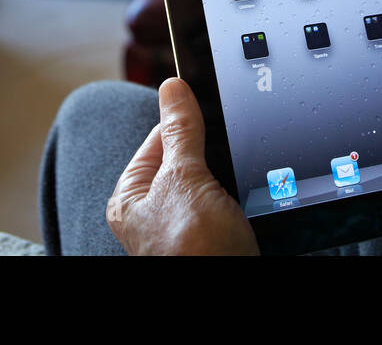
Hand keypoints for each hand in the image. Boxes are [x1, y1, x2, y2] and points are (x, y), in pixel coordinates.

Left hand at [108, 77, 259, 254]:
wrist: (232, 293)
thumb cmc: (194, 249)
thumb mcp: (185, 178)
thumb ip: (181, 131)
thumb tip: (173, 88)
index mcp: (132, 197)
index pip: (158, 139)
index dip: (185, 121)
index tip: (210, 104)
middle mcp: (156, 214)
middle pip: (190, 159)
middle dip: (213, 152)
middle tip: (229, 150)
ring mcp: (189, 227)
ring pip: (215, 181)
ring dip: (231, 177)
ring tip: (236, 184)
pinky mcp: (218, 238)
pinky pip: (232, 202)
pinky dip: (243, 197)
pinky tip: (249, 198)